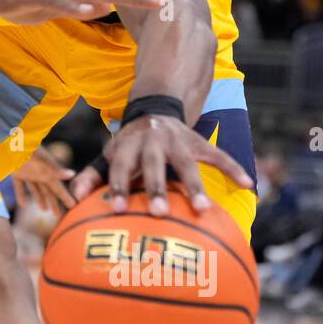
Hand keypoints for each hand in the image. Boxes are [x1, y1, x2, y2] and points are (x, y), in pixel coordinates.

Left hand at [11, 147, 76, 219]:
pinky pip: (20, 186)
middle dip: (54, 202)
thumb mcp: (41, 158)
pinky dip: (21, 194)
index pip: (58, 187)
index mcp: (47, 171)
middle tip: (59, 216)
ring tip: (44, 211)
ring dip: (40, 199)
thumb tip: (73, 174)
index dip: (65, 197)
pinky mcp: (16, 172)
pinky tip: (23, 204)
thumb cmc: (26, 146)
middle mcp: (39, 172)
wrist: (8, 138)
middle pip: (48, 191)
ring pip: (36, 189)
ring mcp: (28, 172)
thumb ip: (55, 168)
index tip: (74, 206)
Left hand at [70, 114, 253, 214]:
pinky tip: (247, 185)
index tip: (116, 209)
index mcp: (128, 145)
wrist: (154, 111)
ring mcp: (179, 141)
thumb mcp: (109, 156)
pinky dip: (233, 169)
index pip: (120, 167)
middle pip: (154, 165)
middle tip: (157, 212)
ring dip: (195, 185)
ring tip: (202, 209)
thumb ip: (92, 177)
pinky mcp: (199, 143)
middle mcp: (153, 141)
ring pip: (188, 163)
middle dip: (155, 187)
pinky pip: (219, 156)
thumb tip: (74, 199)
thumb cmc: (128, 147)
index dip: (118, 186)